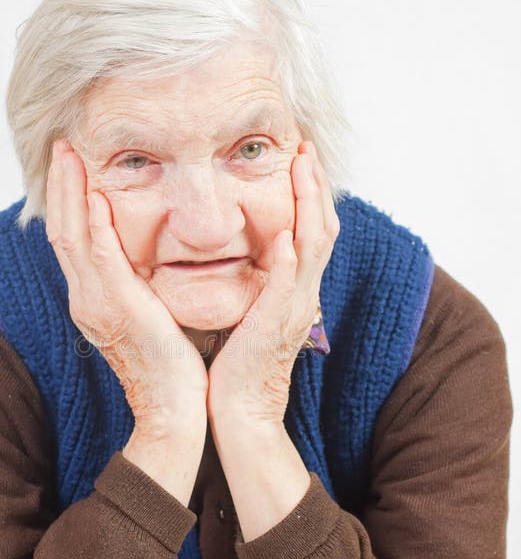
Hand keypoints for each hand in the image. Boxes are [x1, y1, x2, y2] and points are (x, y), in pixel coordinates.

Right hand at [45, 140, 208, 433]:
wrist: (173, 407)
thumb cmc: (170, 362)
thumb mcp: (148, 314)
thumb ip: (139, 284)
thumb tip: (146, 257)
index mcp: (93, 298)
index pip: (72, 238)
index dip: (66, 199)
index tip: (70, 163)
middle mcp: (86, 299)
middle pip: (62, 231)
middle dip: (60, 186)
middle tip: (61, 146)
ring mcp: (97, 305)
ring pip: (72, 238)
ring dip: (70, 194)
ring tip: (70, 156)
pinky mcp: (119, 309)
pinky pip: (101, 261)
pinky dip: (95, 228)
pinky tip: (97, 198)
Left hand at [206, 140, 338, 426]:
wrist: (240, 410)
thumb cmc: (236, 363)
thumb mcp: (251, 312)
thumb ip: (256, 281)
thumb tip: (248, 252)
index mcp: (295, 289)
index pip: (313, 230)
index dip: (310, 193)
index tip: (300, 157)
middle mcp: (302, 295)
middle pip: (322, 229)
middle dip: (315, 186)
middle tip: (305, 148)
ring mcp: (292, 309)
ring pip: (313, 247)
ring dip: (309, 206)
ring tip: (302, 169)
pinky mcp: (273, 326)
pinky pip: (287, 288)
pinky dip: (290, 262)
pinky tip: (286, 237)